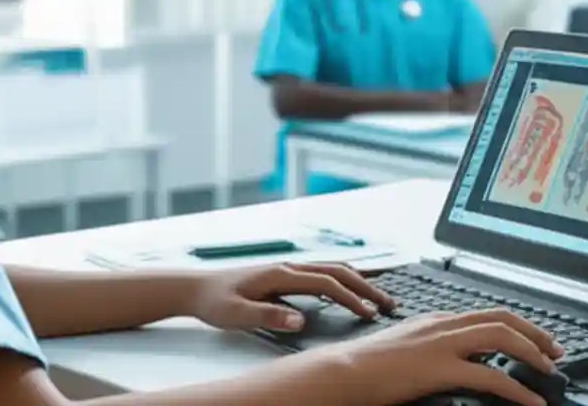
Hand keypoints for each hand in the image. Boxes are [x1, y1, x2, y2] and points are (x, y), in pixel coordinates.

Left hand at [186, 263, 395, 331]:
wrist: (196, 288)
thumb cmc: (215, 301)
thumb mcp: (236, 314)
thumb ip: (268, 316)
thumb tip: (300, 319)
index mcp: (281, 274)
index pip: (326, 284)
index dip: (350, 299)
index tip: (370, 315)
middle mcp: (289, 267)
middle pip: (338, 271)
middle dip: (367, 287)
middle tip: (390, 304)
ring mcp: (288, 269)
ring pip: (334, 269)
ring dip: (359, 281)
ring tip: (380, 298)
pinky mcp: (286, 275)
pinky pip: (324, 272)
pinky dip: (345, 279)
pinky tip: (352, 288)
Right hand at [313, 310, 566, 405]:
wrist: (342, 372)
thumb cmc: (364, 367)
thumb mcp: (404, 349)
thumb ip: (430, 349)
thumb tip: (454, 363)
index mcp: (434, 320)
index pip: (485, 314)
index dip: (515, 325)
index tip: (534, 339)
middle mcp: (442, 325)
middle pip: (501, 318)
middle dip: (534, 332)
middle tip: (554, 351)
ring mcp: (441, 344)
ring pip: (501, 337)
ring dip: (532, 351)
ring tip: (549, 370)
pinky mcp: (439, 368)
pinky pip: (490, 377)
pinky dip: (517, 390)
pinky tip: (531, 401)